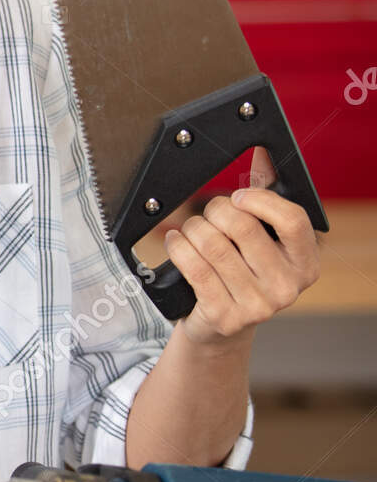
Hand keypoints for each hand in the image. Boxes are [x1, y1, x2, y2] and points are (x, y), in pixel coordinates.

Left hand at [163, 147, 321, 346]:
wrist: (222, 326)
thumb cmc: (243, 274)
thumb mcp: (264, 242)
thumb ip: (266, 200)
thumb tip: (263, 155)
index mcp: (305, 264)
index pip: (294, 221)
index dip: (262, 201)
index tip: (239, 196)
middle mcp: (287, 287)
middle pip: (243, 228)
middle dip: (215, 212)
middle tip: (208, 214)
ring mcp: (257, 305)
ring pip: (213, 245)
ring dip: (193, 229)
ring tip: (190, 231)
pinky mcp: (224, 315)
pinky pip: (193, 266)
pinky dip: (178, 247)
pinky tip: (175, 243)